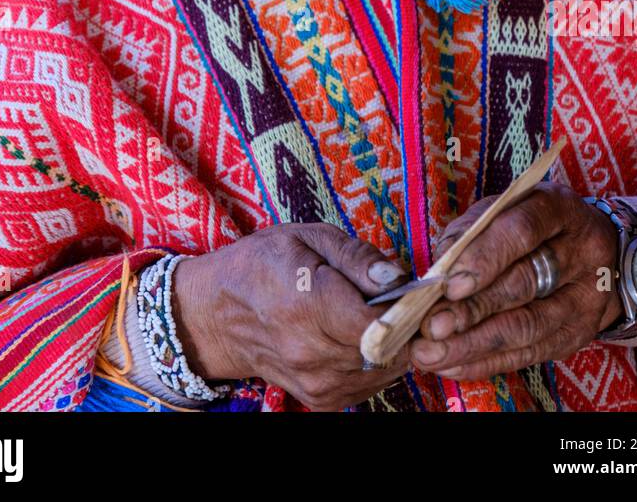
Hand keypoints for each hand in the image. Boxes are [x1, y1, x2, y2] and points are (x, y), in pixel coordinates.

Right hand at [172, 223, 410, 410]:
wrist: (217, 313)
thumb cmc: (262, 264)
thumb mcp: (307, 237)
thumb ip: (357, 257)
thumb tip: (397, 278)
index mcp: (308, 306)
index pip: (381, 322)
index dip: (408, 306)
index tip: (418, 289)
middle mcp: (312, 354)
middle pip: (388, 347)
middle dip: (407, 323)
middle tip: (406, 298)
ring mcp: (316, 383)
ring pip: (384, 369)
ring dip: (394, 344)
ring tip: (382, 314)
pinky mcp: (320, 400)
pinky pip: (369, 384)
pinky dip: (377, 362)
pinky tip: (362, 336)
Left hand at [409, 182, 621, 379]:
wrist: (596, 253)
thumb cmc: (534, 226)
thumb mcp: (508, 209)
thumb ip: (473, 231)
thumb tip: (439, 270)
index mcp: (559, 209)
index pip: (522, 231)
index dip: (484, 258)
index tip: (448, 284)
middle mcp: (580, 253)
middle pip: (524, 284)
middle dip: (472, 310)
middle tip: (431, 327)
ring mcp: (584, 299)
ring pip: (526, 327)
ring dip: (472, 344)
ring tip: (431, 353)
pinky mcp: (577, 335)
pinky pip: (528, 355)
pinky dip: (485, 362)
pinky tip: (452, 365)